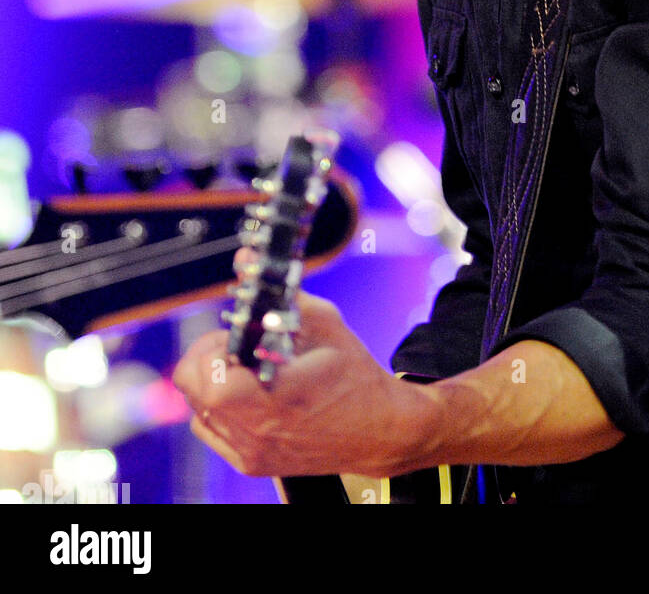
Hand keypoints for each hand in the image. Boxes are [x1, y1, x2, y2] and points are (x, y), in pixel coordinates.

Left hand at [172, 288, 429, 478]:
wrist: (379, 429)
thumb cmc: (355, 376)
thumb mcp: (324, 323)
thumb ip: (280, 292)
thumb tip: (247, 258)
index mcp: (272, 398)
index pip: (207, 376)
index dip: (213, 347)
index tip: (236, 333)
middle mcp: (255, 433)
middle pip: (194, 393)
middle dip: (207, 360)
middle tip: (237, 346)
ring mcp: (251, 453)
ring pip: (199, 413)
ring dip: (212, 384)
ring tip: (246, 370)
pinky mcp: (252, 464)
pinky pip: (212, 433)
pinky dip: (218, 409)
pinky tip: (247, 393)